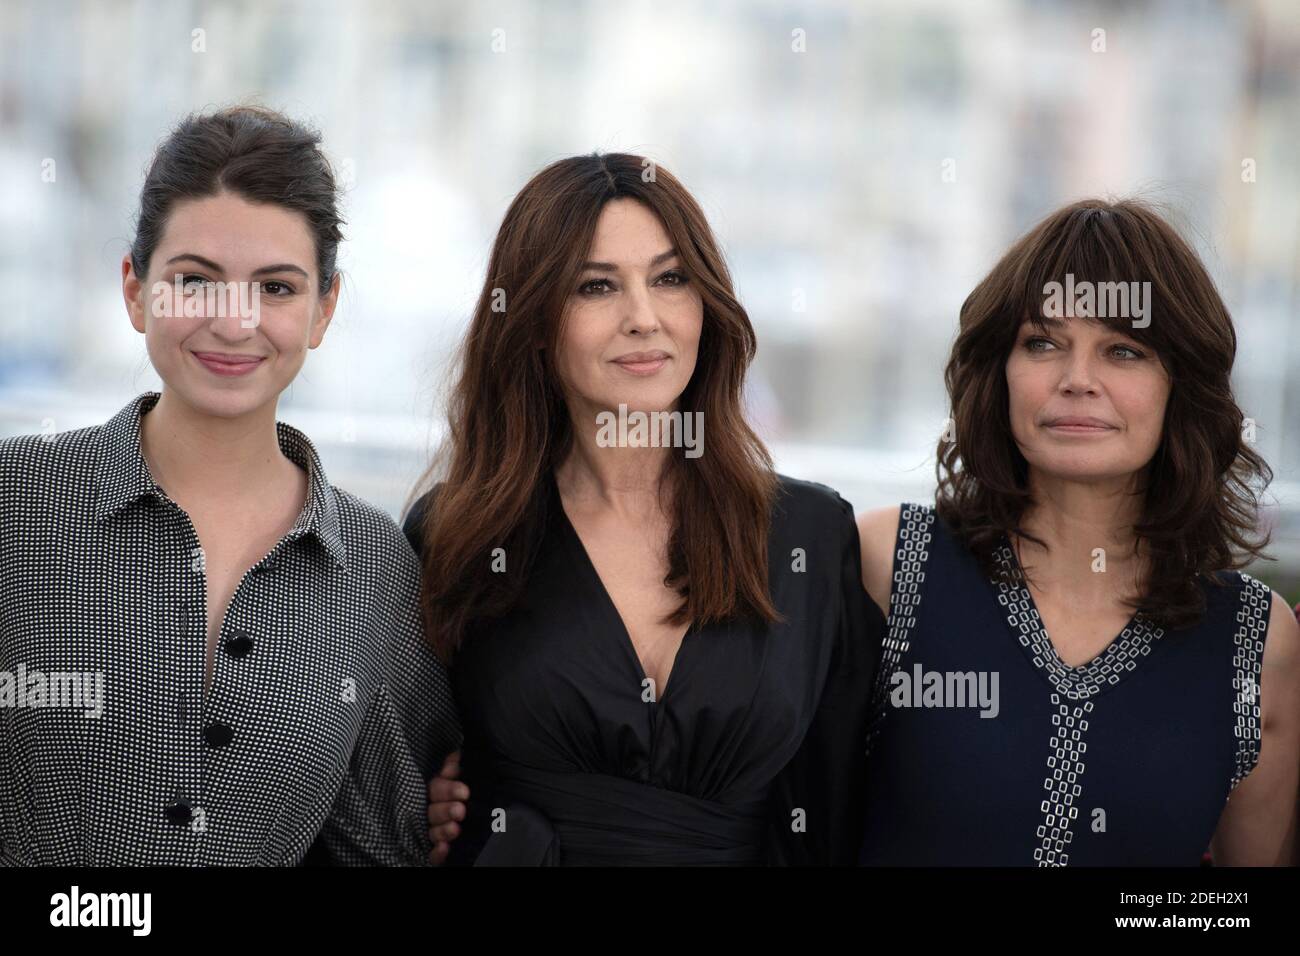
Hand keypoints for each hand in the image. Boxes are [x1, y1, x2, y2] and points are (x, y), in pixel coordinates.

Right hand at [427, 750, 467, 864]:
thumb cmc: (475, 790)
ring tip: (455, 830)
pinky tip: (444, 849)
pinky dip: (437, 852)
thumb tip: (455, 755)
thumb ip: (457, 766)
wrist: (490, 818)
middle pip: (433, 811)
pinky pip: (432, 854)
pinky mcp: (437, 849)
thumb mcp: (468, 775)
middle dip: (445, 810)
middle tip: (460, 811)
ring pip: (432, 831)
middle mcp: (435, 810)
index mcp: (440, 791)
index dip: (447, 789)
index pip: (437, 789)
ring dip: (442, 831)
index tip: (464, 793)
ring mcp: (435, 830)